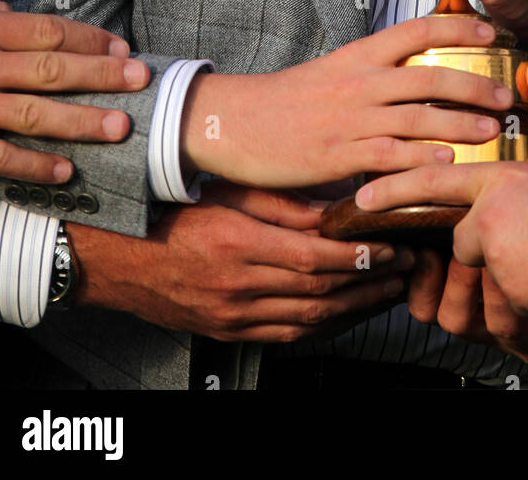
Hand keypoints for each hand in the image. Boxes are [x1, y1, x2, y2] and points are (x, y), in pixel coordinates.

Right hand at [0, 0, 149, 181]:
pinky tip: (66, 171)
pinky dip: (32, 165)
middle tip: (140, 80)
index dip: (90, 40)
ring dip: (80, 122)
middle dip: (101, 75)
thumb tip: (17, 13)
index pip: (48, 33)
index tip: (123, 49)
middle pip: (51, 70)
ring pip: (32, 115)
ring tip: (119, 128)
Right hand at [69, 182, 413, 342]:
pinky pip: (288, 335)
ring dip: (356, 307)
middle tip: (404, 268)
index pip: (314, 255)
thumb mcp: (228, 193)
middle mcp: (238, 285)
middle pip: (320, 289)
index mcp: (238, 243)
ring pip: (310, 318)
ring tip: (388, 292)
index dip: (358, 254)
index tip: (390, 245)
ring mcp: (234, 315)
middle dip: (369, 281)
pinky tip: (349, 313)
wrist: (122, 260)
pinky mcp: (231, 332)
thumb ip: (281, 203)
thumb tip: (332, 209)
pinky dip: (325, 326)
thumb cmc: (176, 215)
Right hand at [180, 16, 508, 185]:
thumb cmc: (286, 101)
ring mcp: (353, 118)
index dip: (458, 25)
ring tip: (495, 130)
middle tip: (507, 94)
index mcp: (359, 55)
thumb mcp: (331, 74)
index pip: (416, 29)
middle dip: (475, 82)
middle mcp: (361, 81)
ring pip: (421, 116)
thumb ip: (371, 73)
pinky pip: (392, 155)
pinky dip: (424, 159)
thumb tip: (413, 77)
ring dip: (463, 123)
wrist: (234, 122)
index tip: (491, 29)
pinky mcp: (341, 154)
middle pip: (431, 74)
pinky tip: (450, 164)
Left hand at [354, 68, 527, 365]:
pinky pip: (511, 297)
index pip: (434, 181)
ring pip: (488, 269)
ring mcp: (498, 249)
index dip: (395, 190)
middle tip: (512, 247)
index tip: (362, 198)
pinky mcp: (512, 284)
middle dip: (481, 248)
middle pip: (462, 239)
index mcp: (498, 177)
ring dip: (514, 271)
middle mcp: (489, 212)